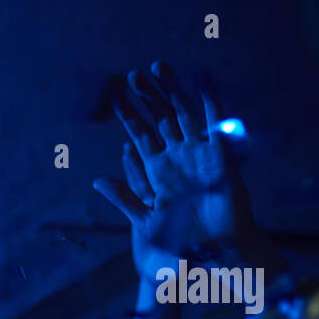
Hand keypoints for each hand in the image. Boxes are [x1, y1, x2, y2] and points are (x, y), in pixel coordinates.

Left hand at [92, 62, 257, 276]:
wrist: (211, 252)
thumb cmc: (178, 243)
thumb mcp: (145, 221)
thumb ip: (124, 198)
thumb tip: (98, 181)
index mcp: (155, 171)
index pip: (139, 135)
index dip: (127, 115)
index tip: (114, 94)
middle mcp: (176, 157)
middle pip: (159, 118)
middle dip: (146, 96)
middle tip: (133, 74)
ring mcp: (198, 153)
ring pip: (182, 113)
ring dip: (171, 90)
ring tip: (158, 66)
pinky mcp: (220, 154)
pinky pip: (215, 122)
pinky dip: (209, 99)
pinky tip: (203, 76)